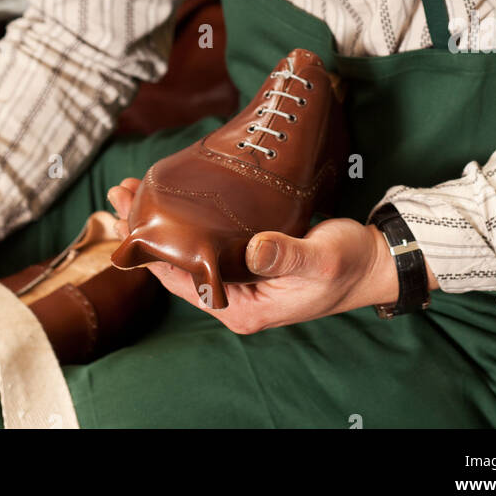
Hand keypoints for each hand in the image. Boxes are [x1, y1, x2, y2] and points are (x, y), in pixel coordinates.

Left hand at [107, 178, 436, 333]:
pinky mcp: (249, 259)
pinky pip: (207, 241)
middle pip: (178, 264)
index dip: (152, 250)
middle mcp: (236, 297)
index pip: (183, 280)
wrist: (375, 261)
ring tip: (134, 188)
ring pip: (189, 250)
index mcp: (244, 306)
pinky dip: (187, 218)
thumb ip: (286, 255)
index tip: (128, 216)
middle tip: (120, 190)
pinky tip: (176, 197)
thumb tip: (250, 248)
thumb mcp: (320, 258)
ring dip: (163, 221)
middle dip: (147, 229)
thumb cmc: (349, 263)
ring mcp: (241, 279)